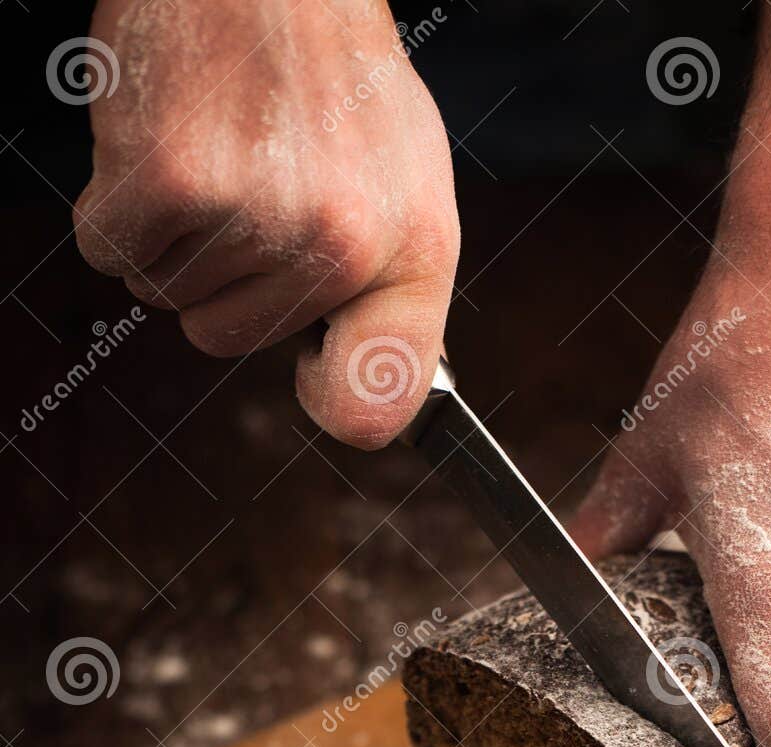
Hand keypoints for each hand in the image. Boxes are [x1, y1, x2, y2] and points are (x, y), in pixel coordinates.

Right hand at [74, 0, 458, 445]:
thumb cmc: (334, 74)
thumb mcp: (407, 185)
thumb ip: (390, 292)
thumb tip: (367, 385)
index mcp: (413, 253)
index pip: (377, 403)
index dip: (332, 402)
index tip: (314, 379)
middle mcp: (340, 247)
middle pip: (228, 341)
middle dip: (221, 277)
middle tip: (249, 186)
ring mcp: (255, 218)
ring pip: (167, 297)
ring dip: (171, 235)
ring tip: (216, 149)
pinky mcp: (171, 184)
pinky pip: (111, 254)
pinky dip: (119, 208)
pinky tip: (164, 144)